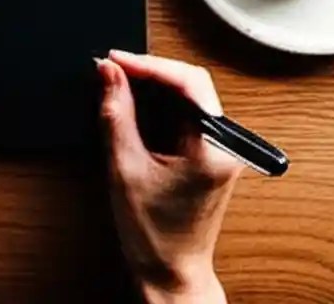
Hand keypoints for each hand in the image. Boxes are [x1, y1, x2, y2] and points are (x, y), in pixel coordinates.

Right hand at [97, 50, 243, 303]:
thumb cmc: (154, 236)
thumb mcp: (124, 169)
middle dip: (149, 72)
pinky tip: (135, 107)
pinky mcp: (209, 154)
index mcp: (212, 148)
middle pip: (191, 84)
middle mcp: (224, 145)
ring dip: (153, 87)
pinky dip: (158, 105)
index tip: (116, 60)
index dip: (149, 64)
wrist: (170, 273)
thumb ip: (116, 115)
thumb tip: (109, 75)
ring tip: (119, 86)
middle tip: (112, 70)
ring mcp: (220, 149)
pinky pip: (185, 114)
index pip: (189, 82)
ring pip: (188, 97)